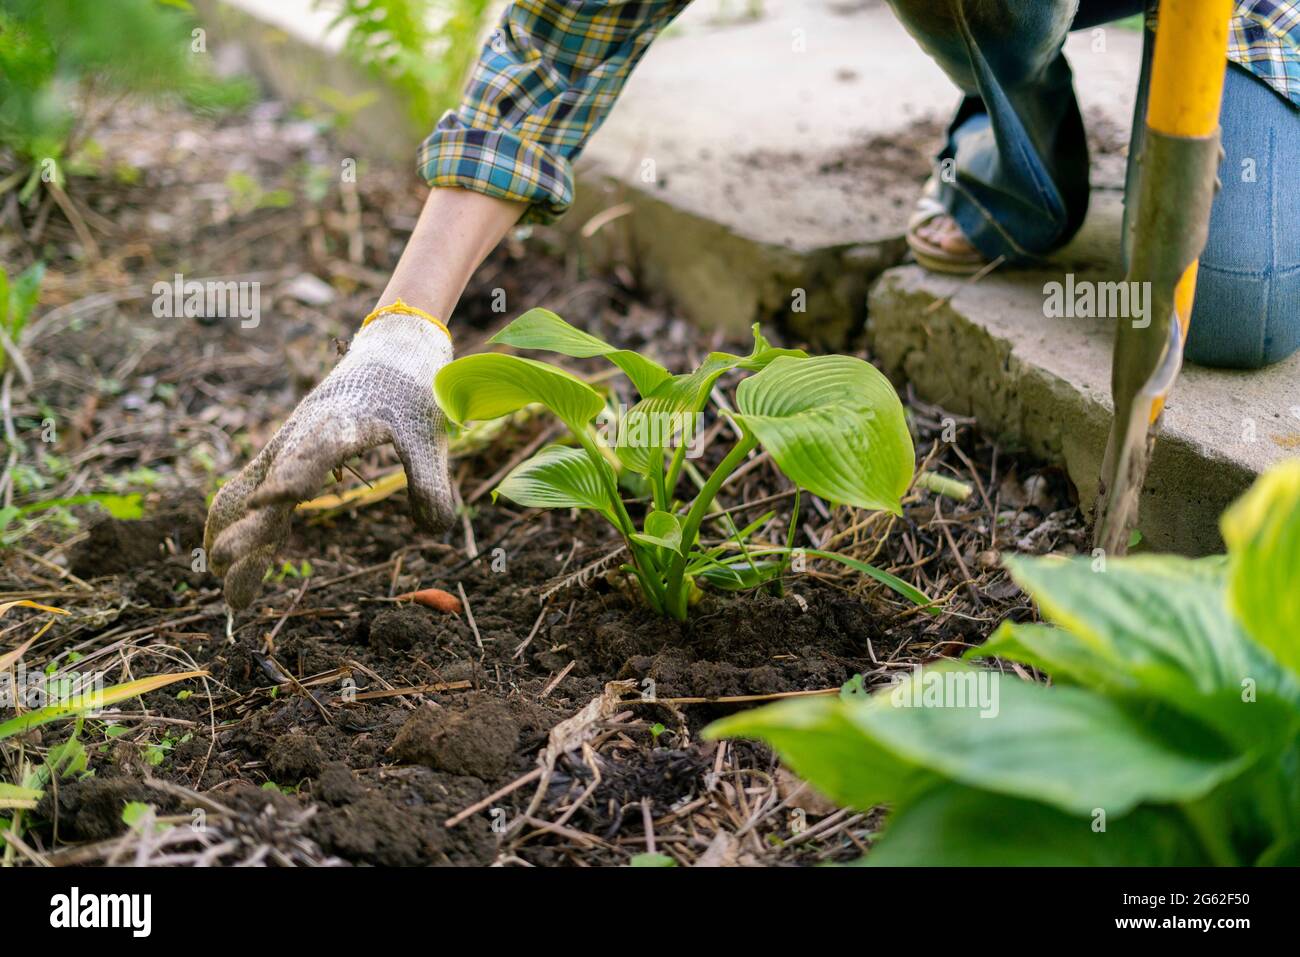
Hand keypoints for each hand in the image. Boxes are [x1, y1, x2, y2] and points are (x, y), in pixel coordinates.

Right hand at [204, 309, 454, 608]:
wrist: (391, 352)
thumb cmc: (412, 395)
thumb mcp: (430, 437)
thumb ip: (431, 484)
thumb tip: (434, 531)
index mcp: (343, 423)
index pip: (312, 453)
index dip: (289, 477)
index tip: (266, 504)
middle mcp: (306, 433)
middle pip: (269, 483)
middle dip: (247, 525)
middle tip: (222, 566)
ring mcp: (291, 442)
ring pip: (252, 488)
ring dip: (234, 530)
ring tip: (217, 577)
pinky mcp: (287, 450)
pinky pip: (251, 484)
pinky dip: (234, 516)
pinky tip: (220, 555)